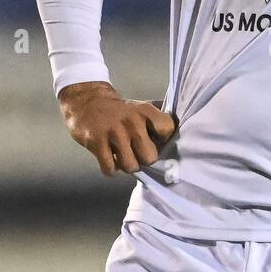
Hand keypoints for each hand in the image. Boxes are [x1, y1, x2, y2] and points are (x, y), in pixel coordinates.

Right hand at [58, 81, 176, 175]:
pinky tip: (109, 160)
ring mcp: (113, 132)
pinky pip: (110, 168)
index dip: (163, 141)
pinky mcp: (96, 142)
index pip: (167, 130)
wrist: (86, 102)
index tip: (155, 142)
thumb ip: (159, 119)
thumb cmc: (120, 111)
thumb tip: (183, 131)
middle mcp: (132, 121)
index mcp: (145, 111)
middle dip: (143, 160)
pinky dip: (110, 169)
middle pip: (150, 157)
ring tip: (122, 157)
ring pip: (130, 166)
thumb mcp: (141, 108)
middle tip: (136, 154)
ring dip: (126, 165)